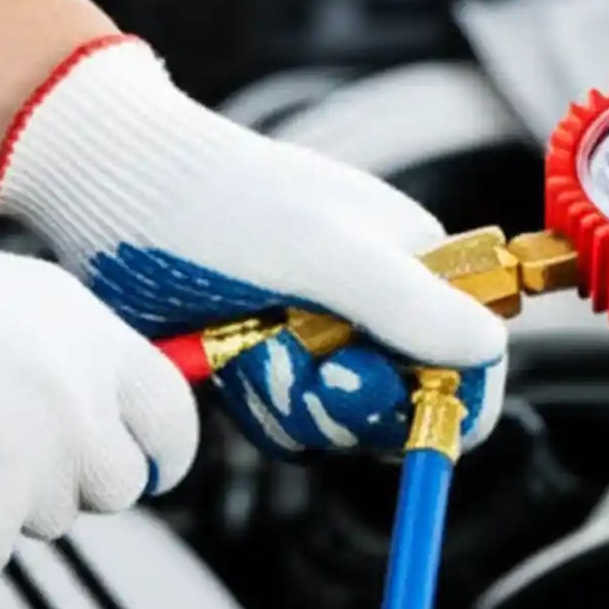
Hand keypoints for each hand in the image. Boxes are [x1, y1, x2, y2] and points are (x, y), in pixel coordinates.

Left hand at [0, 35, 507, 455]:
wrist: (117, 192)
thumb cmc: (218, 203)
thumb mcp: (317, 249)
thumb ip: (404, 301)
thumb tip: (491, 349)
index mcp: (410, 260)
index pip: (469, 356)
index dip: (440, 397)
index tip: (384, 408)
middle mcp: (374, 298)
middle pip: (402, 402)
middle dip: (344, 401)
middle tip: (289, 360)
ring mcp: (318, 328)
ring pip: (340, 416)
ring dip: (292, 401)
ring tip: (249, 348)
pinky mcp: (269, 353)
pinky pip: (290, 414)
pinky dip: (262, 403)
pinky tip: (231, 363)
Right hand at [0, 167, 196, 583]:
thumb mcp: (3, 298)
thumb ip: (71, 354)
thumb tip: (106, 406)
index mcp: (89, 340)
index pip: (173, 421)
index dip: (160, 452)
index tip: (145, 467)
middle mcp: (76, 406)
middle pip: (116, 486)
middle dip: (71, 480)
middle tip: (5, 454)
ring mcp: (31, 470)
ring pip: (46, 520)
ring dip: (0, 499)